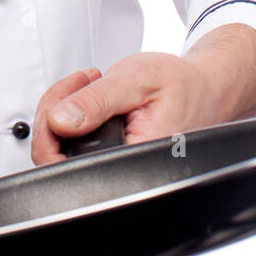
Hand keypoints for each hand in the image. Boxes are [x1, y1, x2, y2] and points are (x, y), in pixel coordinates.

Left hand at [31, 52, 217, 165]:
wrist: (203, 89)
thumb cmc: (181, 87)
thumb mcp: (137, 81)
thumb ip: (96, 101)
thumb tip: (59, 121)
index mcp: (131, 162)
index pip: (67, 167)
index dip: (51, 132)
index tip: (68, 95)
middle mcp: (120, 174)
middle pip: (57, 158)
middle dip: (56, 112)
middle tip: (80, 83)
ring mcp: (111, 170)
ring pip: (61, 152)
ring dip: (63, 113)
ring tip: (88, 87)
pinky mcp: (107, 160)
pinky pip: (72, 147)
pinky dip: (72, 119)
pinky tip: (89, 102)